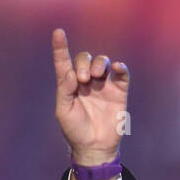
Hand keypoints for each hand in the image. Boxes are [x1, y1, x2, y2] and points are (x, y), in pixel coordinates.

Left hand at [51, 28, 129, 166]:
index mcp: (69, 86)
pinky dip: (119, 67)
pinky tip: (116, 67)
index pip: (63, 63)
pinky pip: (121, 73)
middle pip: (85, 59)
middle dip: (84, 63)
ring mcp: (103, 85)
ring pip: (102, 62)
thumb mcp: (63, 111)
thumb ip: (65, 90)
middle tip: (83, 79)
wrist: (94, 146)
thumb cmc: (75, 130)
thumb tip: (72, 72)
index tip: (58, 32)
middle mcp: (86, 82)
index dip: (60, 47)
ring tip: (95, 76)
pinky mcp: (118, 91)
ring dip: (98, 64)